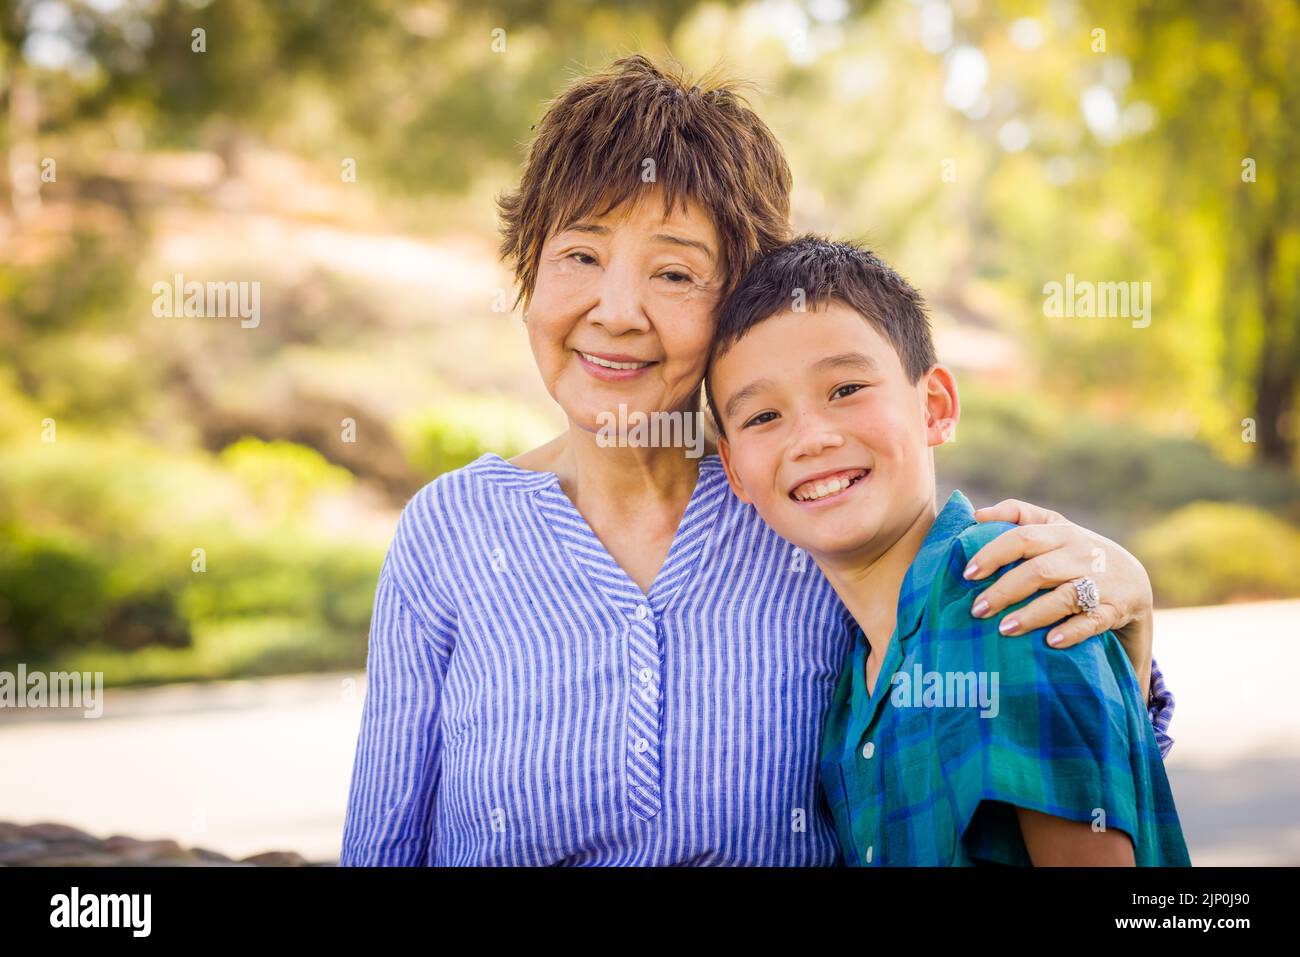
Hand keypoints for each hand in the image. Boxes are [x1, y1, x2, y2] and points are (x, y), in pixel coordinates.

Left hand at [966, 499, 1153, 689]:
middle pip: (1038, 570)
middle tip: (977, 609)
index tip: (968, 574)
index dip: (993, 554)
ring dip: (1032, 614)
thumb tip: (976, 515)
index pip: (1022, 538)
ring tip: (1003, 629)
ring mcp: (1100, 582)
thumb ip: (1017, 514)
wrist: (1133, 579)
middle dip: (1004, 591)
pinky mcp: (1114, 609)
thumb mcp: (1053, 525)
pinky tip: (1050, 642)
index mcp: (1060, 532)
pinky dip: (1072, 631)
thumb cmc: (1076, 551)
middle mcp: (1080, 554)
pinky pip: (1092, 621)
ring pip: (1063, 597)